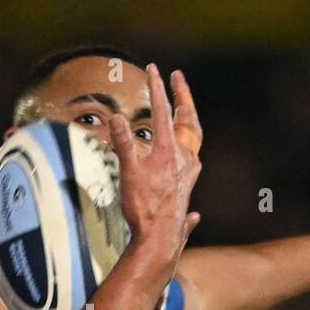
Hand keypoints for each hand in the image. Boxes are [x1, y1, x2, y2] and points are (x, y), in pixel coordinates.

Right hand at [109, 64, 201, 268]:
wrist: (159, 239)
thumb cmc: (143, 208)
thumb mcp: (128, 173)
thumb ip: (123, 144)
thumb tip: (116, 118)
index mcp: (168, 150)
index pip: (163, 112)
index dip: (157, 89)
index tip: (154, 69)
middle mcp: (183, 158)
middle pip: (187, 120)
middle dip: (182, 96)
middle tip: (177, 78)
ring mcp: (187, 173)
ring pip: (193, 140)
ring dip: (188, 121)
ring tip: (185, 111)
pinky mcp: (186, 187)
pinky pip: (193, 161)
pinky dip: (190, 150)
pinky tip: (191, 160)